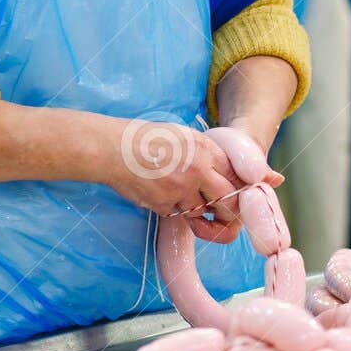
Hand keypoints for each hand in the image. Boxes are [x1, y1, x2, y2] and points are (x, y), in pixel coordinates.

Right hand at [100, 118, 245, 243]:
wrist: (112, 149)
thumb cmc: (146, 139)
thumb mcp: (184, 136)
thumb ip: (208, 153)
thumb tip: (230, 173)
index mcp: (205, 149)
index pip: (236, 176)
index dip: (237, 188)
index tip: (235, 194)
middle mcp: (198, 170)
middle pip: (228, 200)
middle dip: (228, 209)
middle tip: (222, 211)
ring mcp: (181, 189)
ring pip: (201, 209)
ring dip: (195, 206)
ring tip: (176, 190)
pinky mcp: (164, 204)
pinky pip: (178, 213)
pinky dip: (173, 207)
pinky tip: (160, 191)